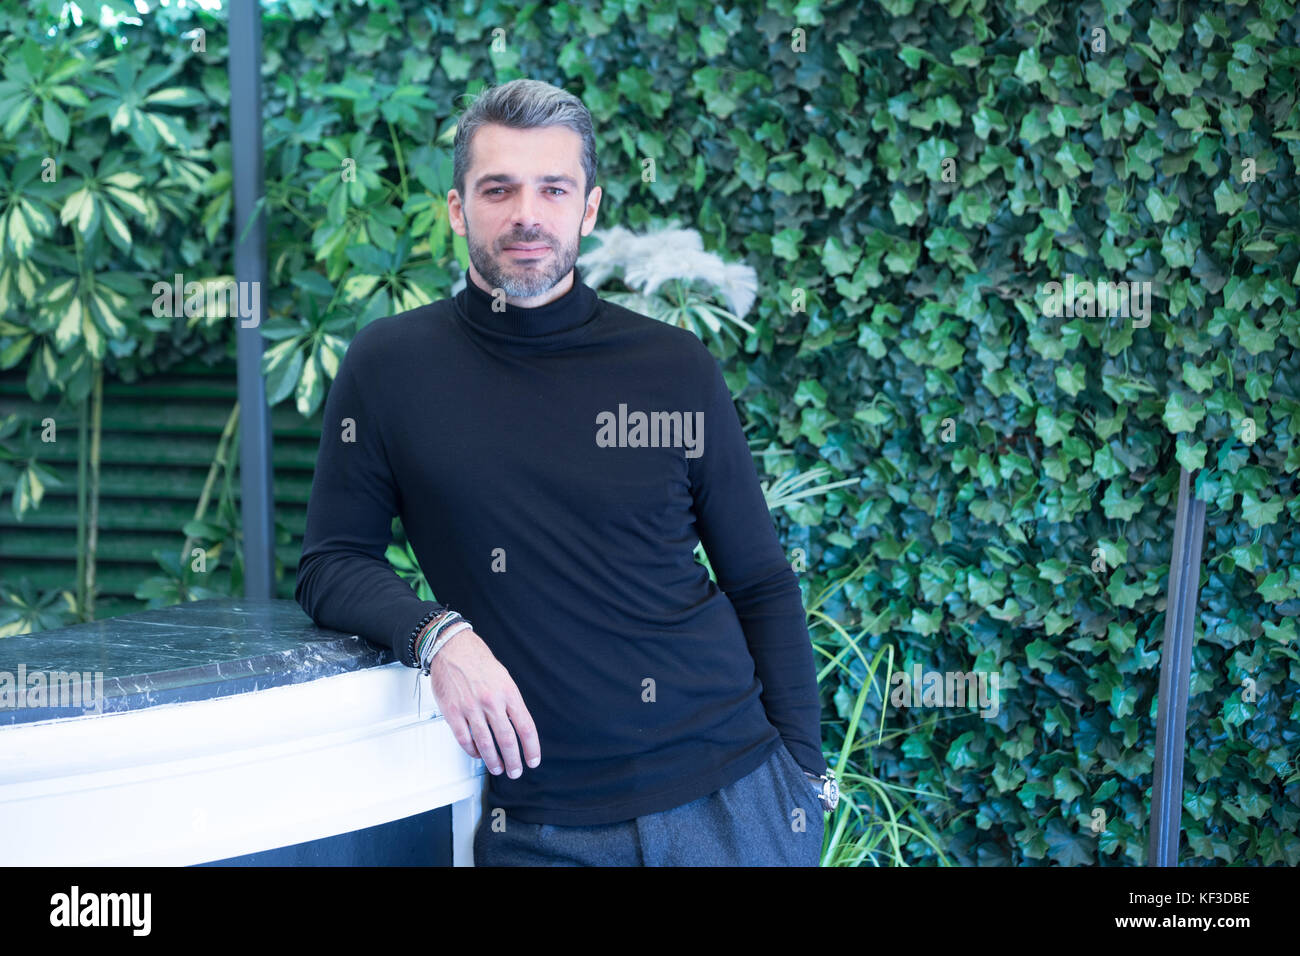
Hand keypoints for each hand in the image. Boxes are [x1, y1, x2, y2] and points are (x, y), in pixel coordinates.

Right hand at [428, 626, 540, 778]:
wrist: (452, 647)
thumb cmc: (478, 661)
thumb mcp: (504, 678)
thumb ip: (510, 702)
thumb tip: (517, 726)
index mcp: (508, 693)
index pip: (526, 727)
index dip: (531, 748)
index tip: (533, 760)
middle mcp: (491, 702)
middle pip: (507, 740)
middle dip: (514, 760)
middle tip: (516, 771)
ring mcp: (471, 708)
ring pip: (486, 744)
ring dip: (493, 761)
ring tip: (498, 769)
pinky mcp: (452, 712)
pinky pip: (464, 739)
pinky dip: (472, 751)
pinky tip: (477, 754)